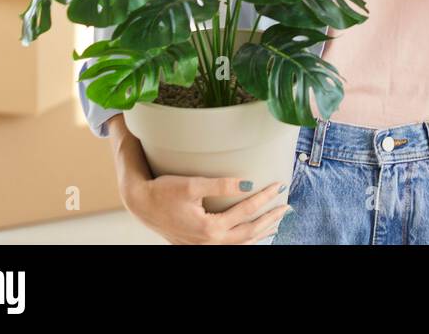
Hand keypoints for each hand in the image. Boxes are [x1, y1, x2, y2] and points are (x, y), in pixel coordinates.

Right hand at [112, 118, 289, 244]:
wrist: (140, 204)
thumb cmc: (163, 191)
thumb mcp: (192, 184)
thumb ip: (221, 185)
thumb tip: (249, 183)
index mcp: (209, 228)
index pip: (245, 211)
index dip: (264, 198)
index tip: (278, 185)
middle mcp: (208, 242)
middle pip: (248, 234)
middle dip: (270, 219)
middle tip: (287, 206)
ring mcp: (203, 246)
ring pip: (240, 244)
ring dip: (260, 232)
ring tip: (277, 221)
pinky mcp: (198, 244)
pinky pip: (229, 246)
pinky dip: (245, 240)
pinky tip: (253, 233)